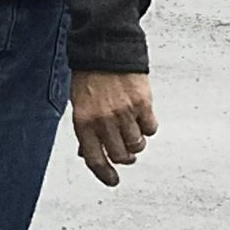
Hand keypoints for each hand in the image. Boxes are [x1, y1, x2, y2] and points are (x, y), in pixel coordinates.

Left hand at [69, 70, 155, 186]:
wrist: (106, 48)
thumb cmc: (90, 76)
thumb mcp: (79, 104)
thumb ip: (85, 131)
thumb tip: (88, 155)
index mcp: (84, 122)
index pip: (94, 159)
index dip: (104, 174)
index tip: (113, 180)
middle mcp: (104, 120)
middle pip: (120, 155)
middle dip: (124, 157)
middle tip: (127, 152)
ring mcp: (124, 112)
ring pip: (137, 145)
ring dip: (137, 143)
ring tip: (133, 131)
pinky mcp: (142, 103)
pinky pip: (150, 128)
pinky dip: (148, 127)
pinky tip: (142, 118)